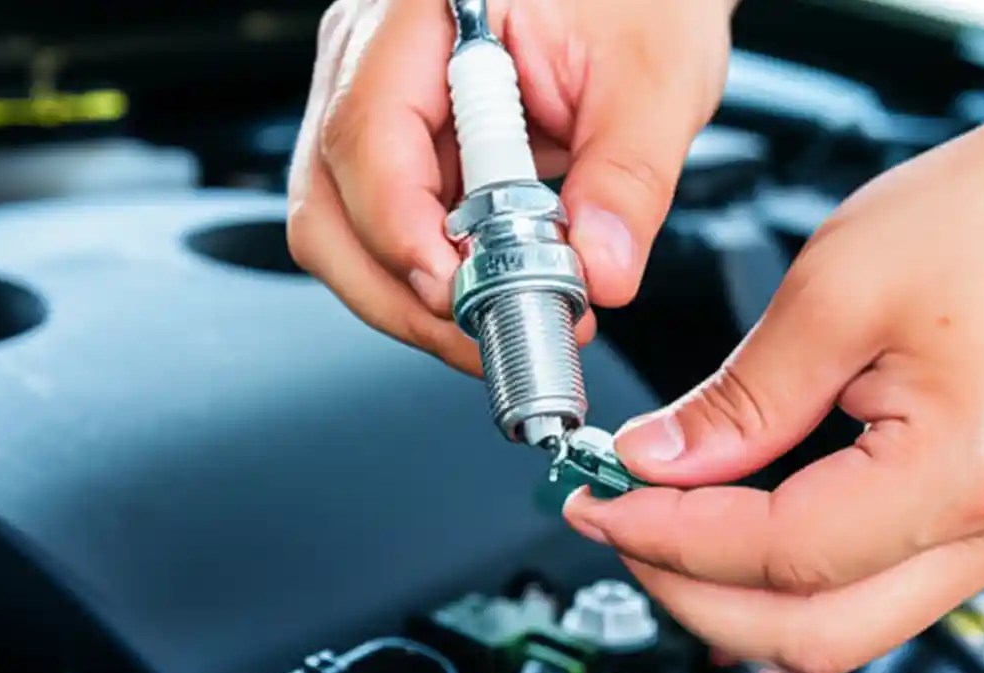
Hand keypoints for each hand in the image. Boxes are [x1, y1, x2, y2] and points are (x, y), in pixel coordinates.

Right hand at [287, 0, 733, 373]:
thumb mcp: (655, 79)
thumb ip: (628, 180)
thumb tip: (598, 272)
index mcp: (424, 8)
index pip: (367, 135)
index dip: (402, 232)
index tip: (461, 292)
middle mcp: (371, 50)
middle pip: (329, 201)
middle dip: (403, 289)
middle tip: (484, 330)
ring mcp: (370, 96)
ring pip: (341, 228)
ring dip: (413, 293)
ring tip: (498, 316)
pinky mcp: (394, 139)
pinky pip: (379, 225)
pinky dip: (429, 272)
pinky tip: (485, 287)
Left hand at [564, 53, 983, 672]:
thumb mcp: (831, 295)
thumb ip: (738, 400)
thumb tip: (657, 460)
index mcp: (964, 470)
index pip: (781, 553)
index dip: (670, 535)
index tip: (600, 500)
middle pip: (811, 629)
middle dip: (690, 590)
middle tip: (615, 522)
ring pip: (838, 624)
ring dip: (732, 592)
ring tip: (655, 524)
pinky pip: (868, 585)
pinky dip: (784, 573)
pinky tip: (725, 529)